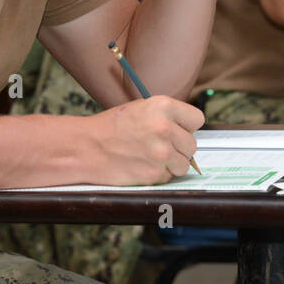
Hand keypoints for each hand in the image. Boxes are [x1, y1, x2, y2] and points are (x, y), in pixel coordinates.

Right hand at [80, 96, 203, 184]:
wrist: (85, 148)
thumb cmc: (111, 127)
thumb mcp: (142, 108)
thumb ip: (168, 116)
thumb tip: (189, 131)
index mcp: (163, 106)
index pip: (198, 119)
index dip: (187, 126)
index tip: (177, 130)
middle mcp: (165, 128)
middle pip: (192, 144)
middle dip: (179, 147)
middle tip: (158, 146)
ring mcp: (161, 153)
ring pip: (184, 164)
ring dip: (172, 164)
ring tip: (151, 157)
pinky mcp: (154, 173)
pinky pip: (170, 177)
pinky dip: (160, 175)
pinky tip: (143, 165)